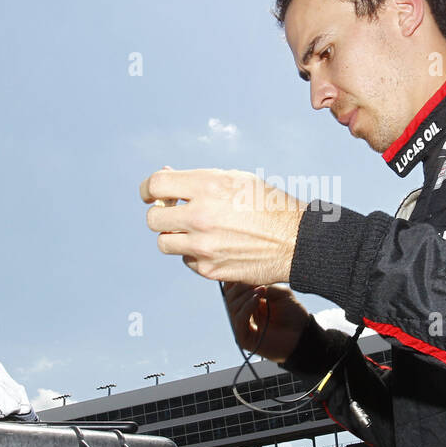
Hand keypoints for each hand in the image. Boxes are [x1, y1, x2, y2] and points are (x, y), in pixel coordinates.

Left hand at [140, 167, 305, 284]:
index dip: (148, 189)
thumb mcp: (236, 179)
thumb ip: (198, 180)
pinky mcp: (209, 269)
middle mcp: (201, 216)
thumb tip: (167, 177)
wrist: (296, 242)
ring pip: (164, 242)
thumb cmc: (269, 205)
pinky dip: (194, 254)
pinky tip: (214, 246)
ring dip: (174, 236)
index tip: (150, 194)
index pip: (156, 185)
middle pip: (153, 218)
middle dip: (161, 213)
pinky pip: (186, 260)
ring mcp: (203, 246)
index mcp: (208, 187)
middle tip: (172, 213)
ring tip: (193, 231)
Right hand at [222, 282, 310, 363]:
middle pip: (229, 296)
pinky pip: (239, 319)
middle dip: (242, 286)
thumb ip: (264, 285)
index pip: (232, 288)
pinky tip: (257, 300)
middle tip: (257, 283)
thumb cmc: (294, 315)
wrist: (303, 335)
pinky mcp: (244, 338)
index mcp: (248, 302)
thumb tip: (248, 280)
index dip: (237, 278)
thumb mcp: (280, 292)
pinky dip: (246, 307)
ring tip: (262, 291)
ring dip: (246, 295)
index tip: (248, 271)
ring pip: (233, 306)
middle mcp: (243, 313)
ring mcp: (242, 326)